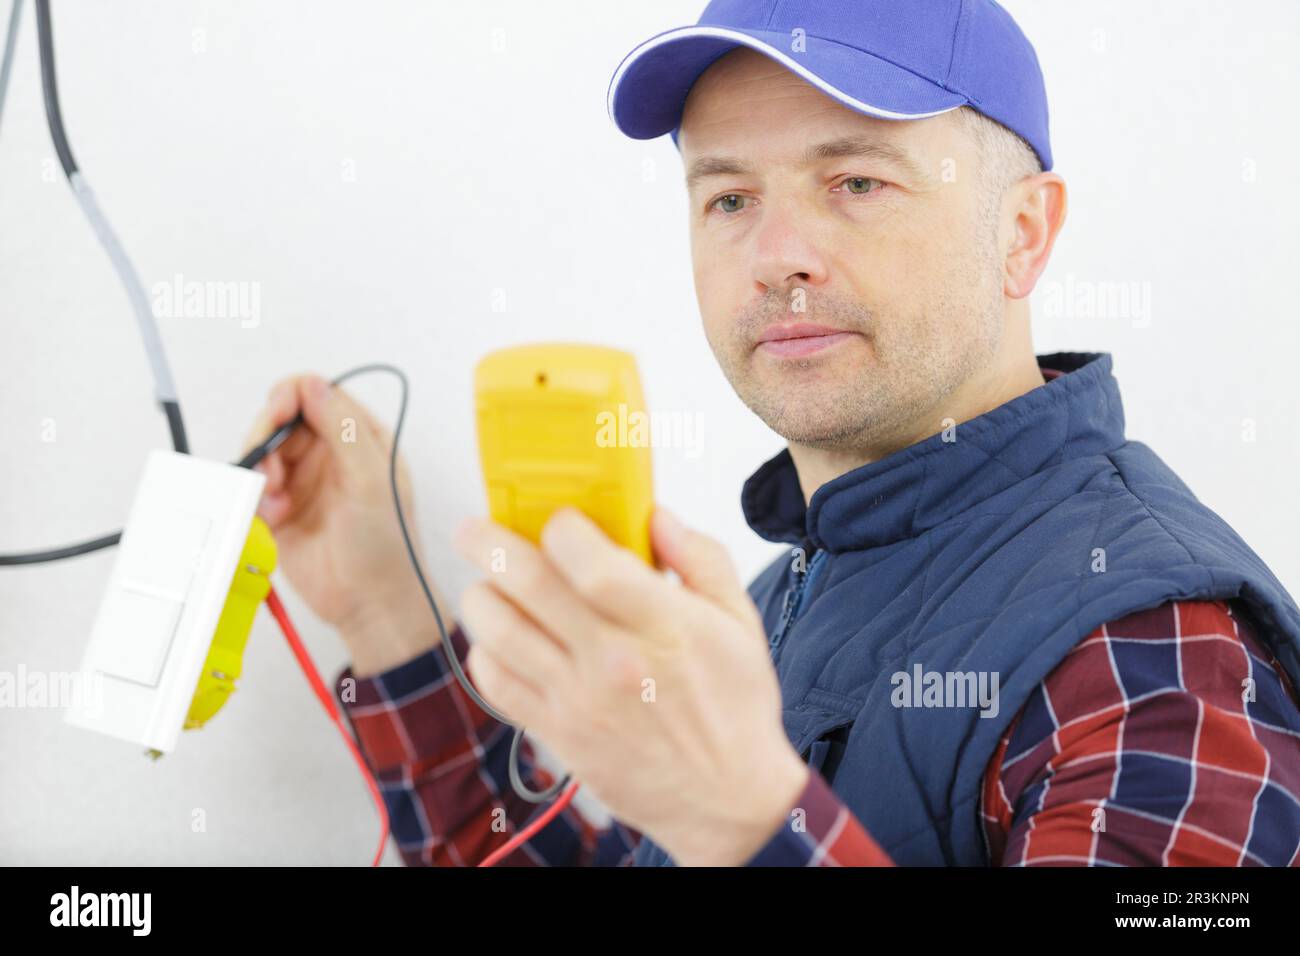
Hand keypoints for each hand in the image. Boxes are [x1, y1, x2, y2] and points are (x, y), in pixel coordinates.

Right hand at [243, 374, 450, 675]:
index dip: (290, 397)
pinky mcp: (281, 508)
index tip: (277, 416)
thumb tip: (314, 386)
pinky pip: (252, 487)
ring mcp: (303, 480)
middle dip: (266, 437)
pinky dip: (255, 497)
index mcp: (360, 437)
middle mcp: (329, 452)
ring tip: (276, 498)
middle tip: (271, 469)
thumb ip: (344, 431)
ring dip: (260, 470)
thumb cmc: (387, 545)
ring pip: (261, 451)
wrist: (370, 603)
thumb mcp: (372, 481)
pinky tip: (274, 517)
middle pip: (279, 418)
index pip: (316, 393)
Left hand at [452, 505, 809, 865]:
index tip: (559, 520)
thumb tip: (656, 515)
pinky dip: (483, 653)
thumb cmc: (734, 705)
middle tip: (475, 530)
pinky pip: (497, 684)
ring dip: (480, 596)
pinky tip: (497, 639)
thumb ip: (700, 558)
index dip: (562, 528)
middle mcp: (613, 660)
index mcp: (663, 625)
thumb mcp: (738, 620)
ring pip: (500, 631)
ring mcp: (579, 699)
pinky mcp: (558, 732)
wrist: (728, 799)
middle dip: (489, 544)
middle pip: (529, 585)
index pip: (591, 563)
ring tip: (486, 583)